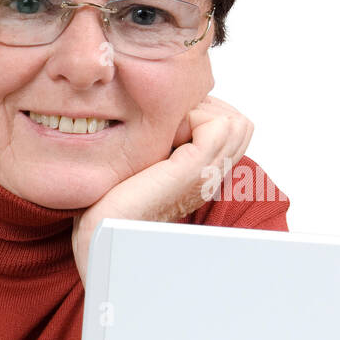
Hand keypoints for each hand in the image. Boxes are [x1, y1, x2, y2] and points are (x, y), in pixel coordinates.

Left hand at [71, 96, 253, 285]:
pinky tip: (162, 136)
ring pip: (232, 120)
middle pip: (237, 122)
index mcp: (204, 175)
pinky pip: (218, 124)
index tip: (166, 128)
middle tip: (167, 127)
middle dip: (203, 109)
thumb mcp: (145, 164)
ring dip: (197, 112)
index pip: (230, 126)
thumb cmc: (112, 202)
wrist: (101, 231)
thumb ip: (165, 144)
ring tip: (165, 132)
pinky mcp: (193, 172)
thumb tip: (167, 113)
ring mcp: (207, 175)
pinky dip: (191, 117)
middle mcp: (212, 177)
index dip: (200, 114)